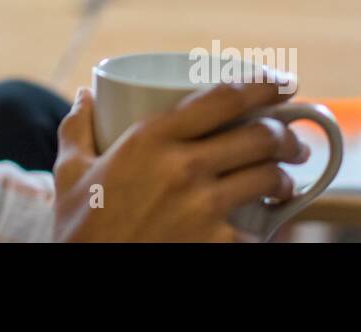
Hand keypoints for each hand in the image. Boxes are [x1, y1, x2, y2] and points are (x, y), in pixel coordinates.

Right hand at [52, 79, 309, 241]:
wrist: (89, 277)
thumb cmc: (79, 229)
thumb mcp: (70, 172)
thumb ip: (76, 128)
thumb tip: (83, 96)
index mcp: (151, 138)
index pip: (223, 98)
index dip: (262, 85)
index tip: (283, 82)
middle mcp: (183, 166)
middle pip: (260, 137)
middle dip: (286, 136)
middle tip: (290, 142)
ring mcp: (203, 207)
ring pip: (270, 178)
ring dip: (284, 178)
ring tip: (283, 182)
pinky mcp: (216, 244)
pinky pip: (259, 229)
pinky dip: (268, 226)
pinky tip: (265, 225)